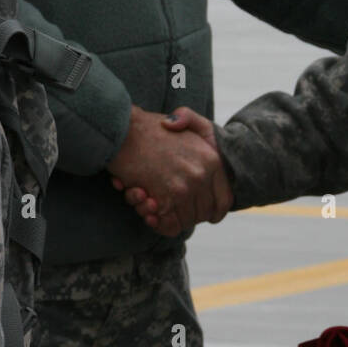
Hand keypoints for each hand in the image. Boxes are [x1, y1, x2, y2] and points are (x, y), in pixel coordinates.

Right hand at [107, 105, 231, 236]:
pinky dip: (158, 223)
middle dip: (187, 214)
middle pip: (204, 213)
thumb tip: (202, 156)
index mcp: (212, 159)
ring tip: (150, 201)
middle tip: (168, 204)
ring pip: (185, 221)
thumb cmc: (151, 127)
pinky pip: (168, 225)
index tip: (200, 210)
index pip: (224, 200)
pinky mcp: (164, 200)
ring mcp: (184, 189)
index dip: (213, 211)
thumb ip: (199, 130)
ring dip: (168, 217)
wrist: (124, 129)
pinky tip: (147, 207)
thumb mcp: (186, 121)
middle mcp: (202, 175)